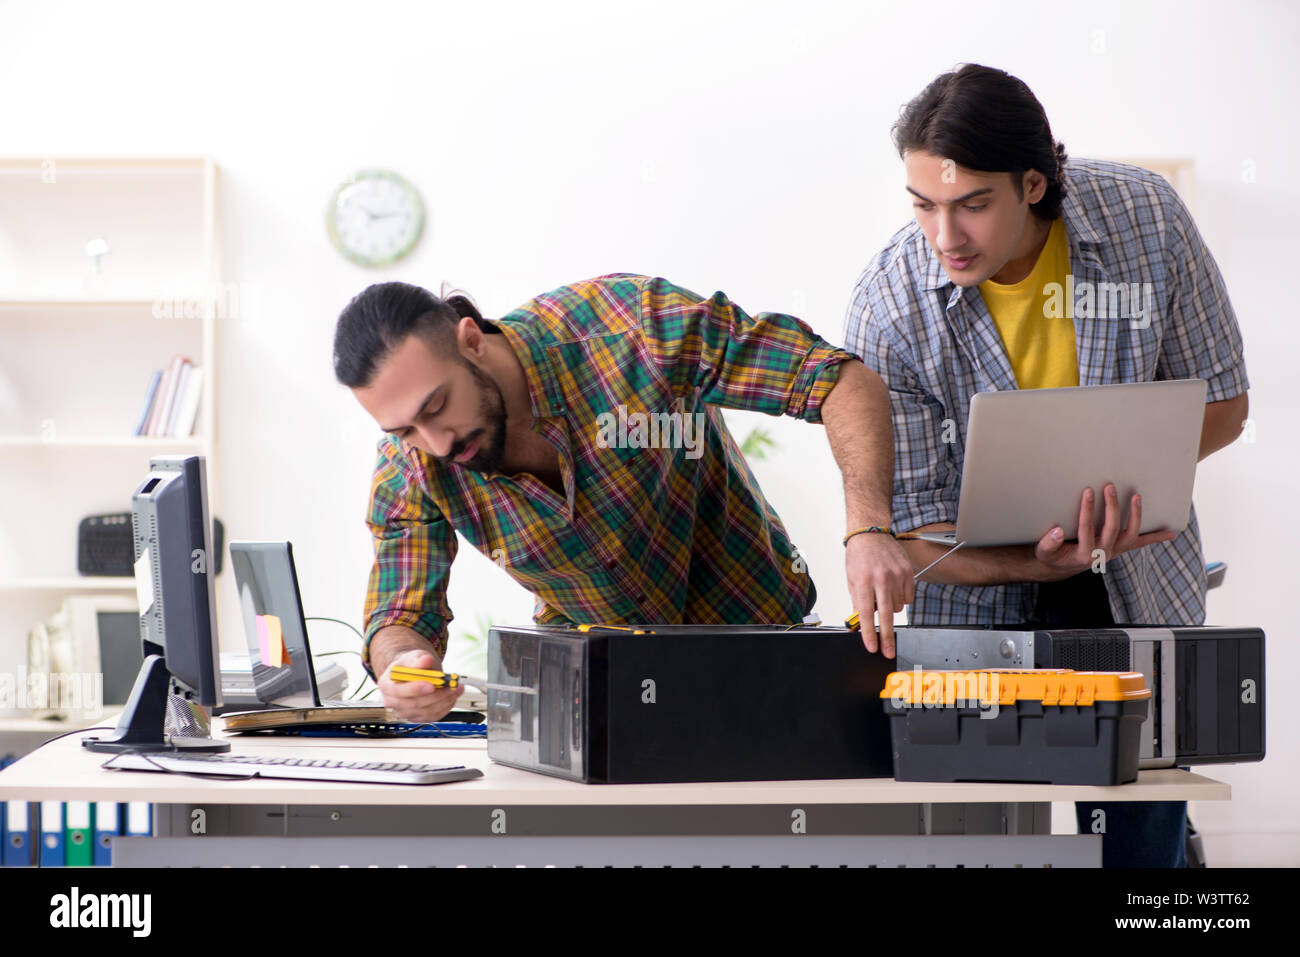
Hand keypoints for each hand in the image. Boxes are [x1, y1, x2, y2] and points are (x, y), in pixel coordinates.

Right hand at [376, 649, 464, 721]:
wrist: (412, 672)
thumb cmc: (410, 665)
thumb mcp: (413, 656)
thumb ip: (419, 660)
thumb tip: (426, 660)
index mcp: (386, 685)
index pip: (397, 691)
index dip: (415, 689)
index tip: (431, 685)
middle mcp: (392, 701)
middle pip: (414, 704)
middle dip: (436, 695)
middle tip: (451, 686)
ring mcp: (404, 711)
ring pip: (426, 711)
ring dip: (444, 701)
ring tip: (456, 688)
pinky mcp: (417, 717)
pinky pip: (432, 717)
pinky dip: (445, 707)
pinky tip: (451, 697)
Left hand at [845, 531, 914, 657]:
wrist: (871, 534)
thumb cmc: (858, 557)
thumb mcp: (850, 579)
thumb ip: (857, 601)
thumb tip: (862, 622)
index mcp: (863, 581)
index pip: (866, 613)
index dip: (869, 633)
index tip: (872, 647)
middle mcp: (881, 579)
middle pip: (886, 616)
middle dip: (887, 637)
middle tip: (888, 652)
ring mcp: (896, 576)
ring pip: (897, 608)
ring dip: (890, 608)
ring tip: (881, 593)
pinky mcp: (908, 573)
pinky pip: (907, 598)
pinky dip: (900, 599)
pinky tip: (892, 588)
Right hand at [1034, 484, 1176, 580]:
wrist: (1062, 566)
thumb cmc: (1052, 555)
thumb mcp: (1043, 551)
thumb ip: (1048, 543)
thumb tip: (1056, 530)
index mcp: (1083, 554)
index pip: (1086, 528)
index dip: (1088, 510)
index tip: (1088, 491)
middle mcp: (1102, 554)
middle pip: (1112, 529)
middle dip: (1112, 507)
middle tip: (1109, 487)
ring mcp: (1114, 551)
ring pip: (1130, 535)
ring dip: (1136, 515)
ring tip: (1137, 497)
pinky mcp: (1120, 548)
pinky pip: (1140, 543)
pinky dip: (1155, 538)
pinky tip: (1171, 533)